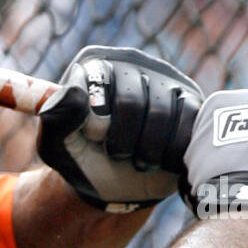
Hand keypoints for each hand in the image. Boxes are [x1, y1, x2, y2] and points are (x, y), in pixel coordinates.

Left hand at [37, 45, 201, 211]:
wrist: (115, 185)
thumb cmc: (81, 158)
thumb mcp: (55, 144)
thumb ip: (57, 117)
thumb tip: (77, 91)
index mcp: (94, 64)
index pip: (97, 84)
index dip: (94, 124)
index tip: (92, 138)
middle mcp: (132, 62)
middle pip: (132, 103)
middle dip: (120, 142)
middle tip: (116, 153)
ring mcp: (166, 80)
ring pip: (162, 116)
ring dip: (145, 152)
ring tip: (136, 160)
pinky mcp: (193, 102)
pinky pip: (189, 125)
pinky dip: (171, 153)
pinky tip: (160, 161)